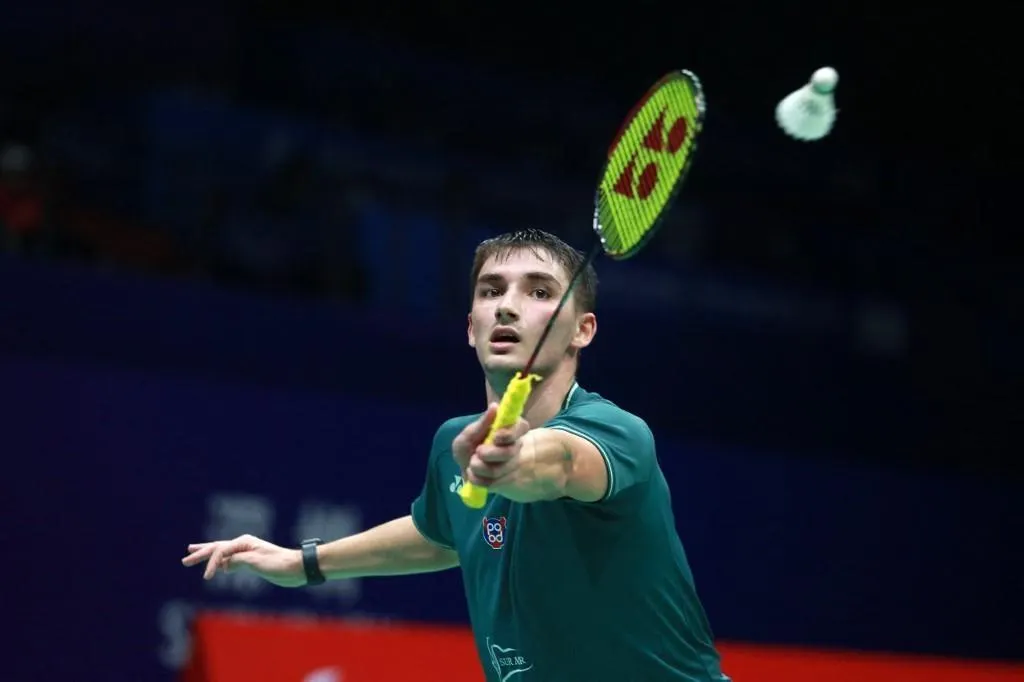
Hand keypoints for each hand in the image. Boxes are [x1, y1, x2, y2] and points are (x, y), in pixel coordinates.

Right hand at [181, 534, 304, 586]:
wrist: (297, 568)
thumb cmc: (280, 564)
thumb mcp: (258, 562)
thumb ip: (239, 560)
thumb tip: (225, 564)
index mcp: (244, 542)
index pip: (221, 551)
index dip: (211, 564)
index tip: (206, 578)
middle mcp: (244, 545)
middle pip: (217, 548)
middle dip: (201, 553)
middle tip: (185, 559)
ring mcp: (247, 553)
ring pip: (222, 553)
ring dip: (207, 555)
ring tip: (192, 553)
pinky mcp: (251, 562)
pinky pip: (230, 561)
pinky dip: (220, 564)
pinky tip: (216, 568)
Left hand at [452, 403, 530, 489]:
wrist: (468, 468)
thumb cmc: (470, 447)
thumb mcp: (468, 435)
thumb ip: (480, 424)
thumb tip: (495, 407)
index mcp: (510, 430)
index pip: (521, 428)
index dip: (508, 434)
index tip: (495, 437)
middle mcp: (515, 447)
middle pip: (509, 452)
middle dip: (490, 454)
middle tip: (478, 451)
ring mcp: (511, 466)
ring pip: (500, 469)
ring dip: (480, 467)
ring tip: (471, 463)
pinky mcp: (504, 482)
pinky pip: (493, 483)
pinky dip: (478, 479)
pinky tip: (472, 474)